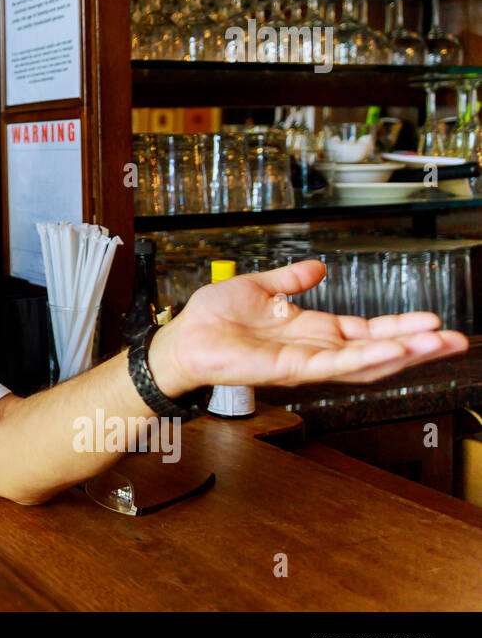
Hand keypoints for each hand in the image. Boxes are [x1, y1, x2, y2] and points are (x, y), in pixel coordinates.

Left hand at [147, 259, 468, 397]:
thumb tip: (318, 267)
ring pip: (363, 362)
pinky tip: (392, 352)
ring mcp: (304, 363)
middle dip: (417, 347)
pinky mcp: (288, 370)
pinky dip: (364, 358)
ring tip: (437, 346)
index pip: (366, 331)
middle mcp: (313, 349)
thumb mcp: (260, 288)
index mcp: (310, 329)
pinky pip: (333, 365)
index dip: (400, 328)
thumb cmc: (213, 318)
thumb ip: (291, 280)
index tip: (434, 323)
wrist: (183, 336)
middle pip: (376, 351)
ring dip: (401, 354)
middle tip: (457, 341)